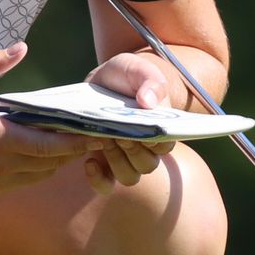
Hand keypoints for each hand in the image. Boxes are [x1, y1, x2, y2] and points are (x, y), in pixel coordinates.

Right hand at [0, 42, 105, 194]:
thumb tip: (22, 46)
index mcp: (0, 141)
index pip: (50, 147)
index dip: (76, 143)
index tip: (96, 134)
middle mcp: (1, 167)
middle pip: (50, 164)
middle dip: (71, 152)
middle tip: (90, 137)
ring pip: (38, 177)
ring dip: (53, 163)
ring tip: (67, 145)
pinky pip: (21, 183)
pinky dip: (35, 171)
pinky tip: (37, 156)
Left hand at [82, 52, 178, 194]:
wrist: (106, 81)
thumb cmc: (129, 75)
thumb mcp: (137, 69)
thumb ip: (149, 81)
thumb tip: (148, 102)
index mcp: (161, 129)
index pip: (165, 146)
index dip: (154, 142)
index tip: (140, 131)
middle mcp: (147, 149)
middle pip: (147, 165)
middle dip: (132, 150)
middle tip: (118, 132)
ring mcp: (125, 157)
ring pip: (129, 177)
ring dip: (117, 162)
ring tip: (104, 140)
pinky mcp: (104, 162)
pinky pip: (106, 185)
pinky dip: (99, 179)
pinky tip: (89, 162)